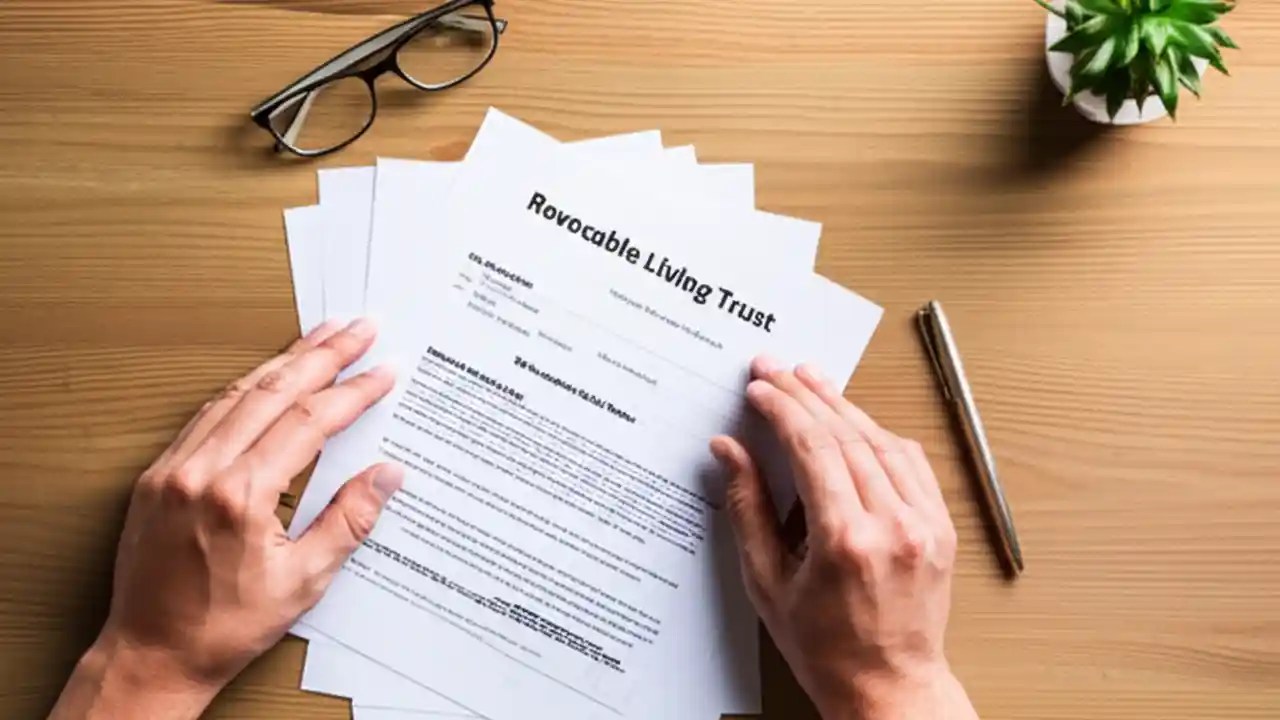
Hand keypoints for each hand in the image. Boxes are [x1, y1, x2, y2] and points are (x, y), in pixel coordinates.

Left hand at [50, 319, 403, 719]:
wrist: (151, 655)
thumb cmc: (222, 628)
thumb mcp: (303, 582)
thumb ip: (348, 521)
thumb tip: (385, 476)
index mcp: (239, 497)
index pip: (309, 422)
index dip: (352, 392)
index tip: (382, 372)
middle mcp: (200, 472)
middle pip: (272, 391)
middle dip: (323, 355)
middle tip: (358, 329)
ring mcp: (173, 470)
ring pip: (235, 394)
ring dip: (282, 362)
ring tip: (320, 339)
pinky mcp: (157, 476)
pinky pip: (205, 415)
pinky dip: (243, 388)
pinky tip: (265, 377)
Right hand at [711, 357, 976, 719]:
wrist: (889, 685)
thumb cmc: (825, 647)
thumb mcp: (767, 582)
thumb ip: (747, 508)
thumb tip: (728, 450)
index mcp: (846, 541)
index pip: (813, 448)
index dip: (782, 408)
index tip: (759, 387)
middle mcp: (892, 526)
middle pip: (846, 435)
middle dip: (805, 395)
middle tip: (775, 370)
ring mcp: (924, 524)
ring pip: (882, 440)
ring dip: (843, 405)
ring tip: (810, 380)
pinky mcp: (940, 527)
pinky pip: (911, 462)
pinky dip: (879, 433)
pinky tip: (854, 419)